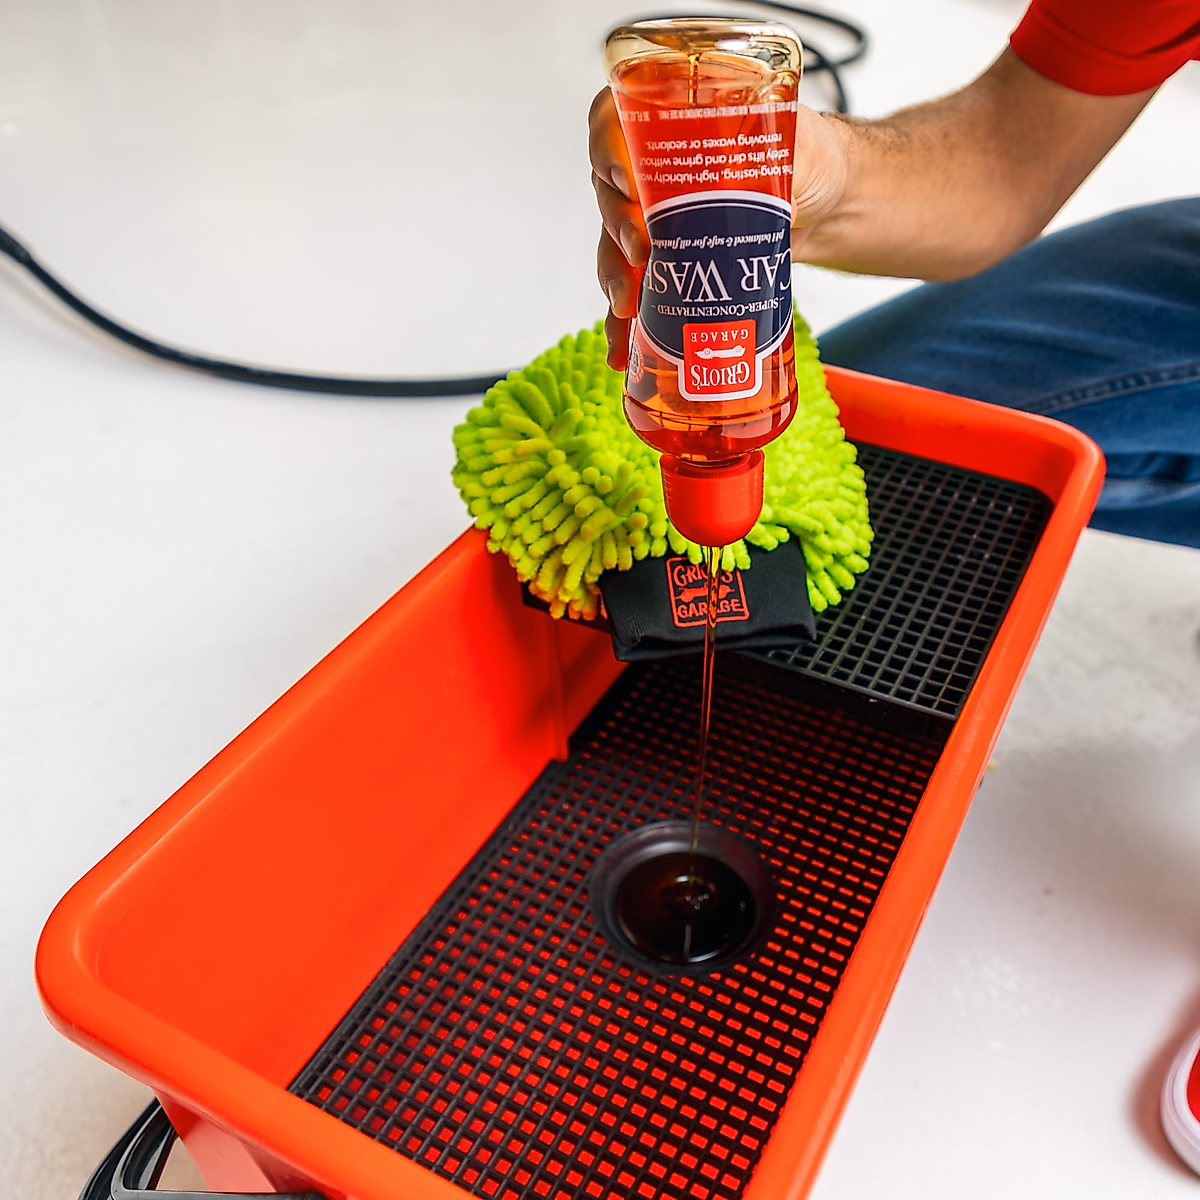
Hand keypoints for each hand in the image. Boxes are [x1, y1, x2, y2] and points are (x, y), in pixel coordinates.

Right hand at [588, 87, 849, 368]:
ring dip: (613, 278)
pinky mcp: (667, 260)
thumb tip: (751, 178)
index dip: (607, 149)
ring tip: (625, 309)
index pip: (613, 120)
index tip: (627, 181)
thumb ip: (770, 149)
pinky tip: (621, 348)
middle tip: (639, 251)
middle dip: (615, 226)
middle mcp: (650, 165)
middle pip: (608, 190)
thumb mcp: (795, 138)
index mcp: (670, 118)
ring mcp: (654, 216)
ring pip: (614, 244)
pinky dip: (626, 321)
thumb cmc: (813, 157)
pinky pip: (635, 288)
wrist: (830, 204)